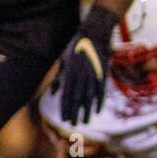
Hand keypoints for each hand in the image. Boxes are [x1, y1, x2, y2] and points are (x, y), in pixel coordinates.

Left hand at [53, 5, 117, 124]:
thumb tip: (53, 92)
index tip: (64, 119)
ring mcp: (92, 75)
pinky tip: (96, 110)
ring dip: (86, 110)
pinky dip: (98, 102)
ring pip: (88, 97)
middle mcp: (80, 76)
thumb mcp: (63, 60)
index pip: (66, 95)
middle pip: (77, 99)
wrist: (94, 33)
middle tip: (73, 125)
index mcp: (69, 73)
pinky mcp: (103, 73)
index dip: (65, 108)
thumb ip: (59, 77)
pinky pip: (100, 90)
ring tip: (85, 121)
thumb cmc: (75, 46)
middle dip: (74, 113)